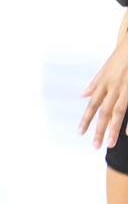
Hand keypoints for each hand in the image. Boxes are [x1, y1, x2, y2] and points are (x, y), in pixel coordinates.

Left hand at [81, 34, 127, 149]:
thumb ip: (94, 83)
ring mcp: (125, 88)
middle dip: (98, 130)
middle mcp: (112, 87)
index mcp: (104, 84)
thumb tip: (82, 95)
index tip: (80, 133)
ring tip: (109, 144)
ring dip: (112, 129)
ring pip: (117, 112)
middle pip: (103, 112)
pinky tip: (127, 134)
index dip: (86, 119)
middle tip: (94, 146)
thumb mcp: (105, 68)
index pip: (92, 105)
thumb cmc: (121, 56)